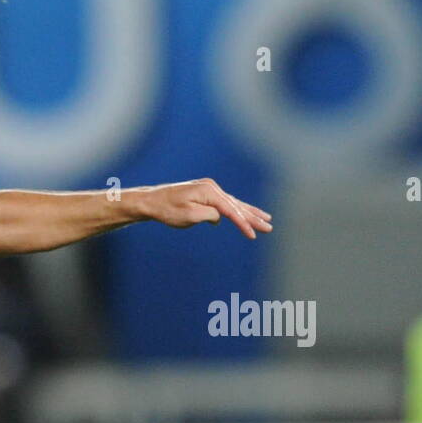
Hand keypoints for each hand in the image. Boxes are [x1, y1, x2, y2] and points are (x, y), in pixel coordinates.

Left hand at [144, 178, 271, 238]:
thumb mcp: (189, 216)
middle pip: (237, 204)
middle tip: (269, 227)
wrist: (152, 201)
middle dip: (253, 217)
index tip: (252, 235)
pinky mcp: (205, 193)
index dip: (243, 223)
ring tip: (265, 219)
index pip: (231, 210)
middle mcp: (212, 187)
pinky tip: (244, 215)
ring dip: (249, 212)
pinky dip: (236, 209)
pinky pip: (225, 203)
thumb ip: (208, 216)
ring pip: (233, 203)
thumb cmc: (167, 210)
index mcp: (209, 191)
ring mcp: (209, 189)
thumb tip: (219, 217)